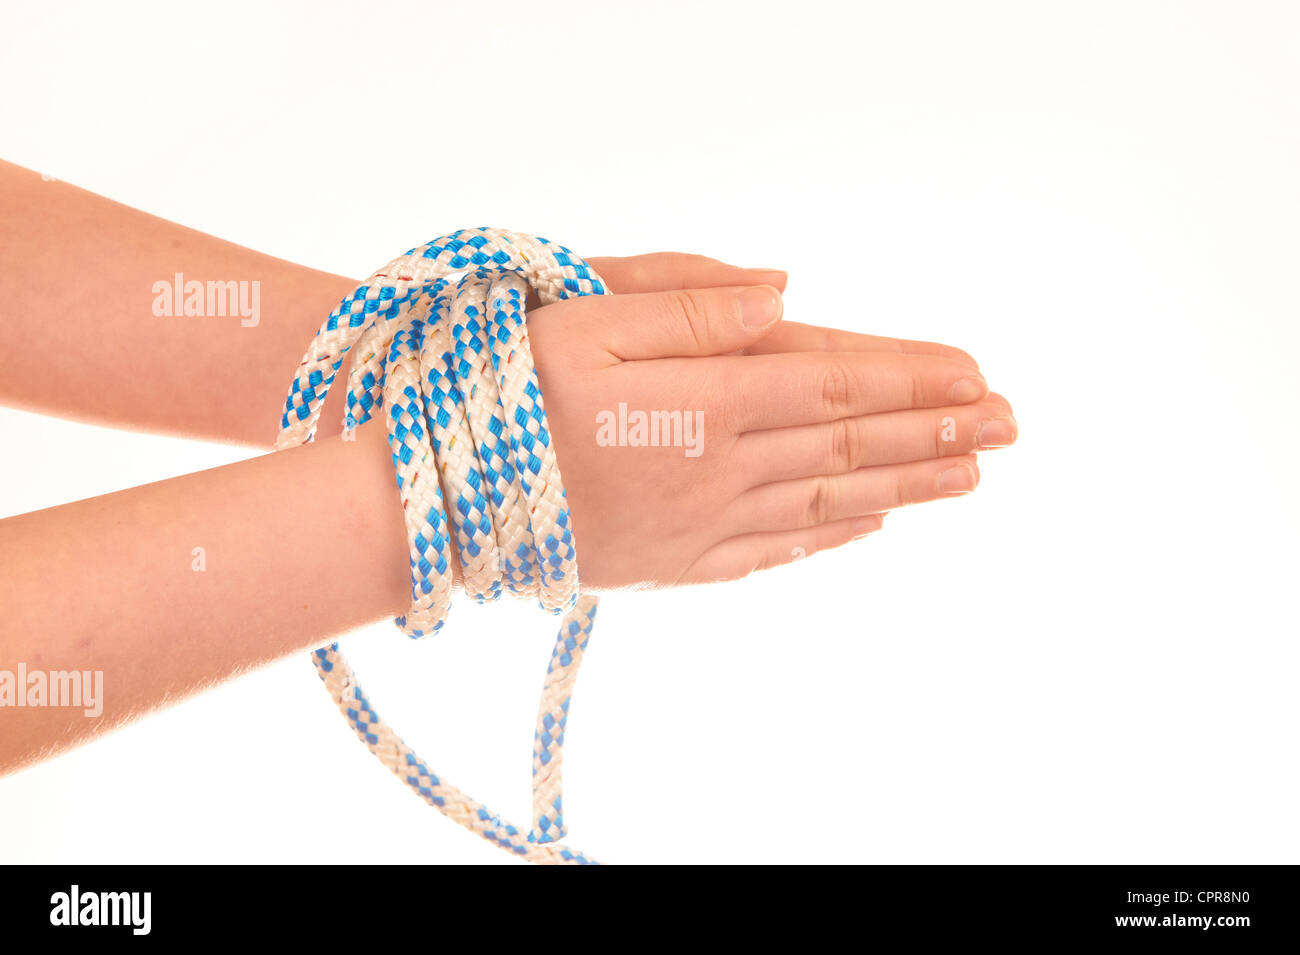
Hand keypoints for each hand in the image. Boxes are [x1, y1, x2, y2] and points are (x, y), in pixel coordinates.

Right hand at [526, 254, 1017, 589]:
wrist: (439, 503)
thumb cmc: (503, 393)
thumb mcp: (587, 317)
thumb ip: (693, 305)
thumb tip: (788, 294)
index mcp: (704, 399)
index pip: (837, 384)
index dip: (912, 380)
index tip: (978, 375)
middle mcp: (719, 468)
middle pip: (850, 449)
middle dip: (937, 432)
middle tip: (1011, 425)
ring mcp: (700, 526)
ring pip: (828, 504)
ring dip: (906, 487)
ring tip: (971, 474)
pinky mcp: (673, 567)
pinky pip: (772, 553)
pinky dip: (831, 539)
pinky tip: (870, 528)